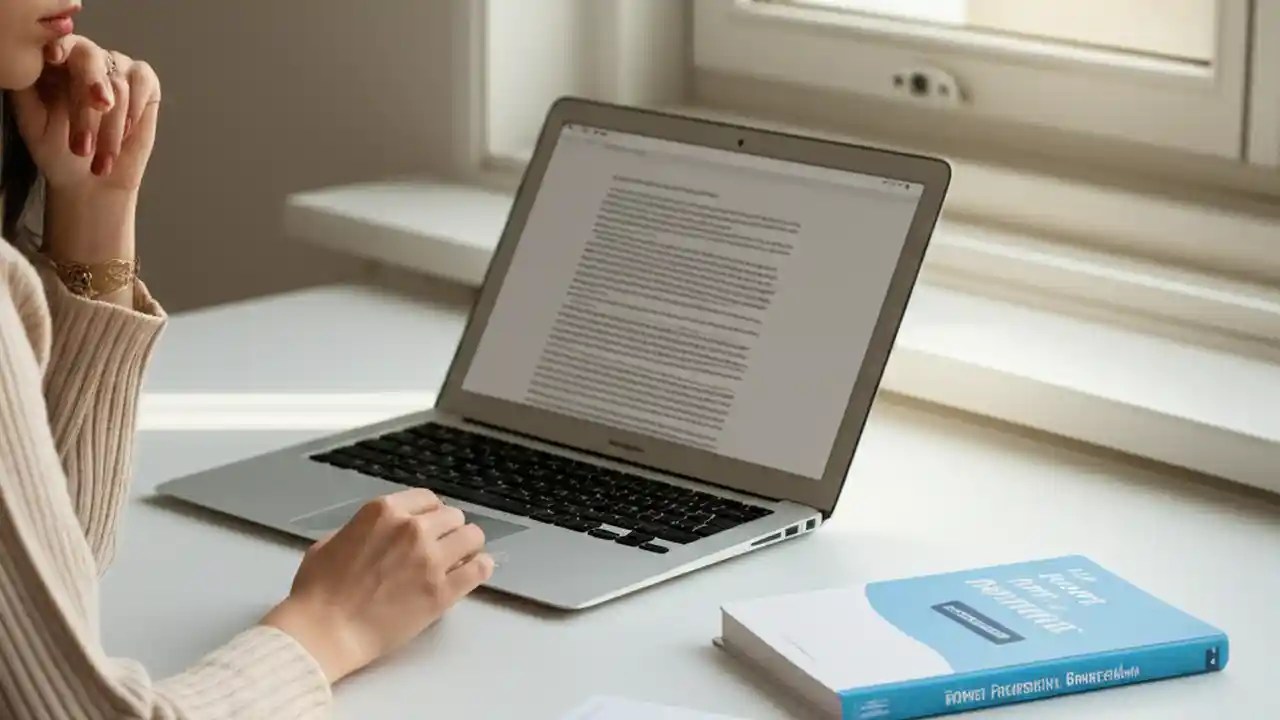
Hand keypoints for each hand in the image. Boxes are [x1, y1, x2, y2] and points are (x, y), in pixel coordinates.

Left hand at [11, 35, 160, 194]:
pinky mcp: (144, 81)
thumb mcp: (32, 124)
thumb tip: (26, 62)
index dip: (59, 46)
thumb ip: (27, 90)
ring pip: (117, 81)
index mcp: (55, 64)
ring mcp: (116, 68)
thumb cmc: (58, 153)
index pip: (57, 43)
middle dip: (91, 90)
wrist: (92, 183)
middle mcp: (86, 59)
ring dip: (110, 125)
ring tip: (101, 157)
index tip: (54, 57)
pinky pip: (143, 81)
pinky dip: (135, 108)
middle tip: (97, 111)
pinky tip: (126, 131)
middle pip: (90, 58)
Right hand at [262, 490, 493, 683]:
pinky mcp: (443, 591)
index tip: (432, 524)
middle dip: (449, 530)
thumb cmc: (317, 592)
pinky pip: (479, 569)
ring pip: (472, 537)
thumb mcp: (331, 542)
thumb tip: (376, 534)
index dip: (431, 512)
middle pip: (453, 516)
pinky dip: (481, 567)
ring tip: (462, 557)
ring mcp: (431, 559)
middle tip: (443, 545)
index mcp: (384, 512)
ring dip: (468, 545)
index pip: (427, 499)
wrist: (324, 631)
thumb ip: (362, 530)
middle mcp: (413, 529)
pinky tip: (475, 570)